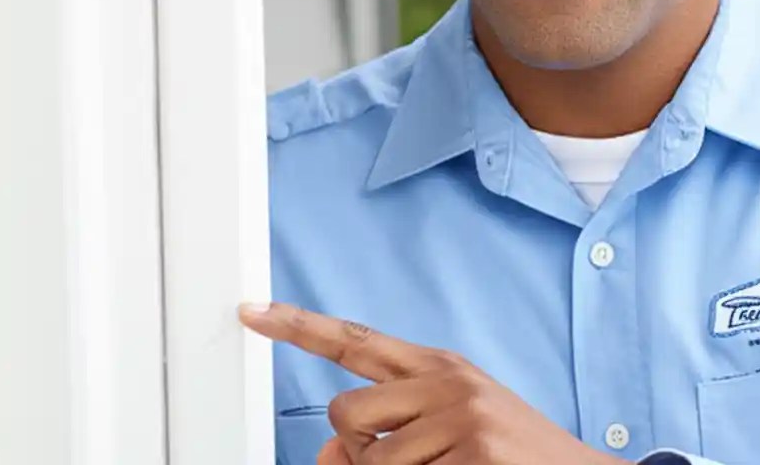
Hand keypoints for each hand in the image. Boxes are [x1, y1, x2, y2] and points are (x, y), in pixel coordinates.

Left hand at [240, 302, 628, 464]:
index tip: (252, 310)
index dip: (299, 327)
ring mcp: (461, 415)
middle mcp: (448, 381)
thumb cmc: (507, 453)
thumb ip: (387, 430)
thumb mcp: (447, 431)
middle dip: (360, 449)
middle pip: (346, 412)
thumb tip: (330, 453)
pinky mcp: (473, 450)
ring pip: (371, 460)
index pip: (357, 340)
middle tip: (410, 459)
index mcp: (440, 367)